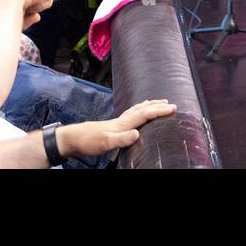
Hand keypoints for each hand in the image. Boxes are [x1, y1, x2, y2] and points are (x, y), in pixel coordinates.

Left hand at [56, 99, 176, 157]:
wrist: (72, 138)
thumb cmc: (88, 141)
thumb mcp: (106, 143)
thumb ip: (122, 139)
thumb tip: (137, 133)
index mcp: (122, 124)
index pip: (145, 114)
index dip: (159, 110)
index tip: (173, 108)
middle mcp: (121, 120)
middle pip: (142, 109)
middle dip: (157, 105)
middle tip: (170, 103)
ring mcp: (116, 122)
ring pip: (136, 110)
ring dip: (148, 105)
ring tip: (157, 102)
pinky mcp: (112, 125)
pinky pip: (130, 114)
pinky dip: (138, 110)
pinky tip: (136, 114)